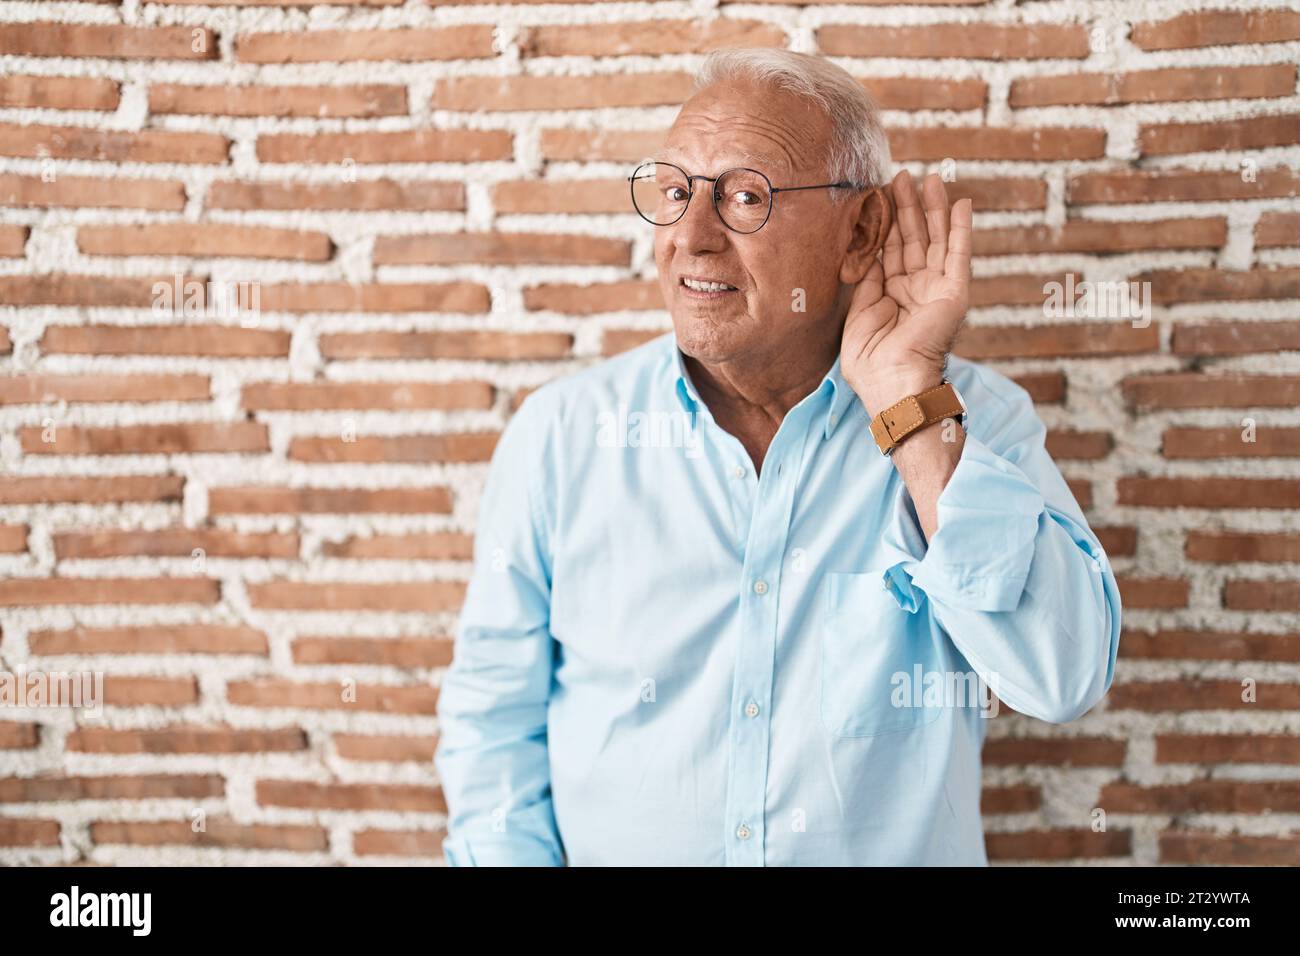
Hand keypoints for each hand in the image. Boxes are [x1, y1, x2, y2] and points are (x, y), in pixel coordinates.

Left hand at [841, 169, 972, 417]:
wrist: (892, 386)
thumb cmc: (870, 363)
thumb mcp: (857, 316)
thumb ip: (866, 282)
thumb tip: (868, 251)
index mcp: (892, 297)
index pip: (892, 252)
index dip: (888, 224)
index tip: (882, 195)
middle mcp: (916, 290)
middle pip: (914, 240)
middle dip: (908, 208)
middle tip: (903, 176)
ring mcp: (936, 290)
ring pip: (936, 240)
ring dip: (933, 209)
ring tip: (930, 179)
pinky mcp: (954, 293)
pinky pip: (959, 254)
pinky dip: (960, 229)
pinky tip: (961, 203)